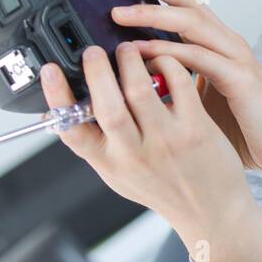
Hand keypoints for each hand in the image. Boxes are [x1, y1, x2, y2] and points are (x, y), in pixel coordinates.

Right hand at [38, 43, 258, 257]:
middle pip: (107, 106)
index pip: (72, 130)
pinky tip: (163, 61)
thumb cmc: (163, 188)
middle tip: (94, 51)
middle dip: (97, 71)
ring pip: (140, 90)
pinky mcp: (196, 129)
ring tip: (128, 49)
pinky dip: (167, 65)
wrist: (210, 211)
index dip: (57, 99)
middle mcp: (135, 153)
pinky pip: (178, 85)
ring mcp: (166, 140)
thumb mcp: (118, 174)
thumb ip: (94, 144)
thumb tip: (58, 111)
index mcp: (109, 162)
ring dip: (131, 61)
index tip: (51, 71)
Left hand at [107, 0, 261, 193]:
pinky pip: (200, 57)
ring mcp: (236, 58)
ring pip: (192, 22)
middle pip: (187, 0)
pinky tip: (145, 52)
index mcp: (216, 44)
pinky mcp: (241, 79)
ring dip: (154, 14)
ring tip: (121, 14)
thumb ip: (171, 80)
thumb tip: (132, 74)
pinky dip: (170, 52)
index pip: (183, 3)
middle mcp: (227, 43)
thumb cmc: (242, 127)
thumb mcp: (196, 98)